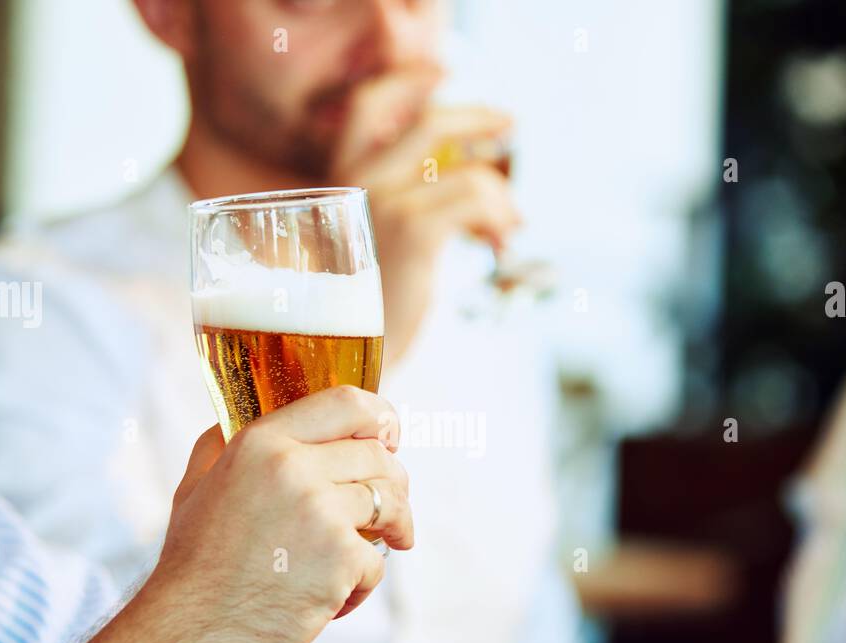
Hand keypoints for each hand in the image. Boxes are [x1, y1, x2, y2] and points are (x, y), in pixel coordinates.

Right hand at [146, 386, 411, 642]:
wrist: (192, 632)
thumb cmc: (194, 563)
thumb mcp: (196, 485)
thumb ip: (223, 442)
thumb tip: (248, 411)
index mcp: (260, 442)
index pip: (346, 404)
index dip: (380, 416)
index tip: (391, 435)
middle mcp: (292, 469)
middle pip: (377, 457)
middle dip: (395, 481)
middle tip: (394, 506)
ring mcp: (320, 513)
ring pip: (390, 503)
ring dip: (398, 526)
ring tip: (393, 543)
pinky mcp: (340, 558)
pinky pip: (379, 560)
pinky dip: (364, 583)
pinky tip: (333, 599)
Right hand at [330, 67, 519, 360]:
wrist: (341, 367)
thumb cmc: (358, 320)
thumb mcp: (370, 255)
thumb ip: (395, 212)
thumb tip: (461, 185)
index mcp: (335, 183)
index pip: (365, 106)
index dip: (406, 82)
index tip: (442, 72)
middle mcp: (353, 184)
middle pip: (427, 121)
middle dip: (478, 118)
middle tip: (509, 124)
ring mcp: (381, 204)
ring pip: (465, 168)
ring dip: (499, 193)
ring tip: (509, 224)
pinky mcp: (413, 230)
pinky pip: (475, 198)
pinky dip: (499, 216)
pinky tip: (500, 243)